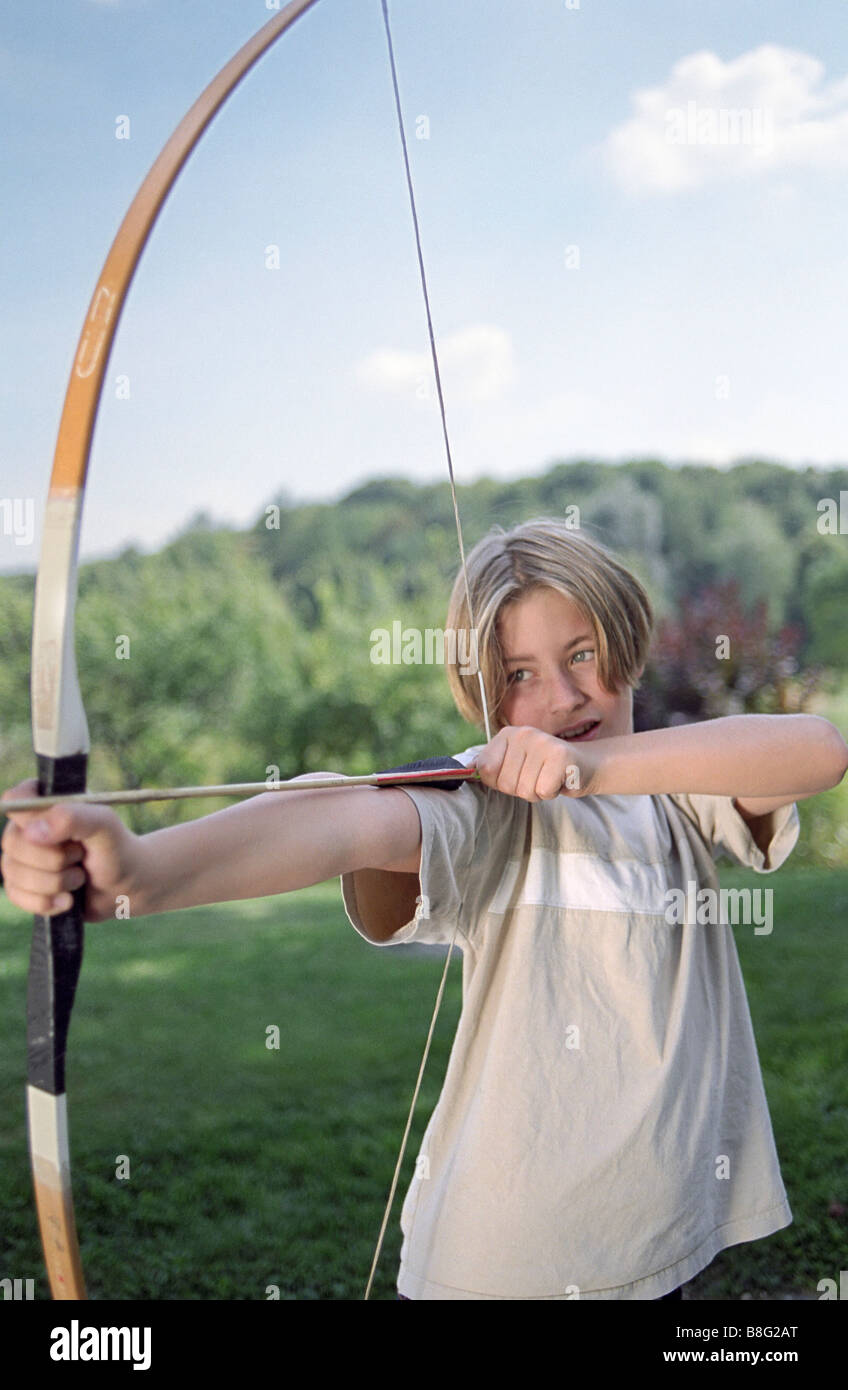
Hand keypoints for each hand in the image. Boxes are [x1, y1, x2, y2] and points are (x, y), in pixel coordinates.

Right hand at [1, 780, 139, 921]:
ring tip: (79, 878)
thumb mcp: (104, 825)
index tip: (60, 835)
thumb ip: (72, 817)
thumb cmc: (116, 849)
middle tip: (80, 856)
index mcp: (46, 802)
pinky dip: (45, 902)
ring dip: (54, 883)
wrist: (125, 887)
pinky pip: (15, 895)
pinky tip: (67, 900)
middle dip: (53, 859)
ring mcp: (22, 857)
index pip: (16, 800)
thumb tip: (32, 832)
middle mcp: (28, 827)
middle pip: (12, 842)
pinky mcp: (23, 885)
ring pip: (12, 873)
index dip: (32, 820)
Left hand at [473, 726, 594, 802]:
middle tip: (537, 777)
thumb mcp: (515, 763)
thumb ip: (491, 765)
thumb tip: (465, 771)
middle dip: (521, 789)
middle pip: (505, 783)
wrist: (585, 765)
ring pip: (524, 789)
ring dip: (537, 792)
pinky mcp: (560, 756)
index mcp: (507, 734)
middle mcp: (523, 734)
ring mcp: (542, 743)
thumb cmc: (545, 768)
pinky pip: (542, 791)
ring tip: (548, 777)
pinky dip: (551, 792)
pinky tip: (559, 780)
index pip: (484, 769)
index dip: (498, 782)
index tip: (515, 775)